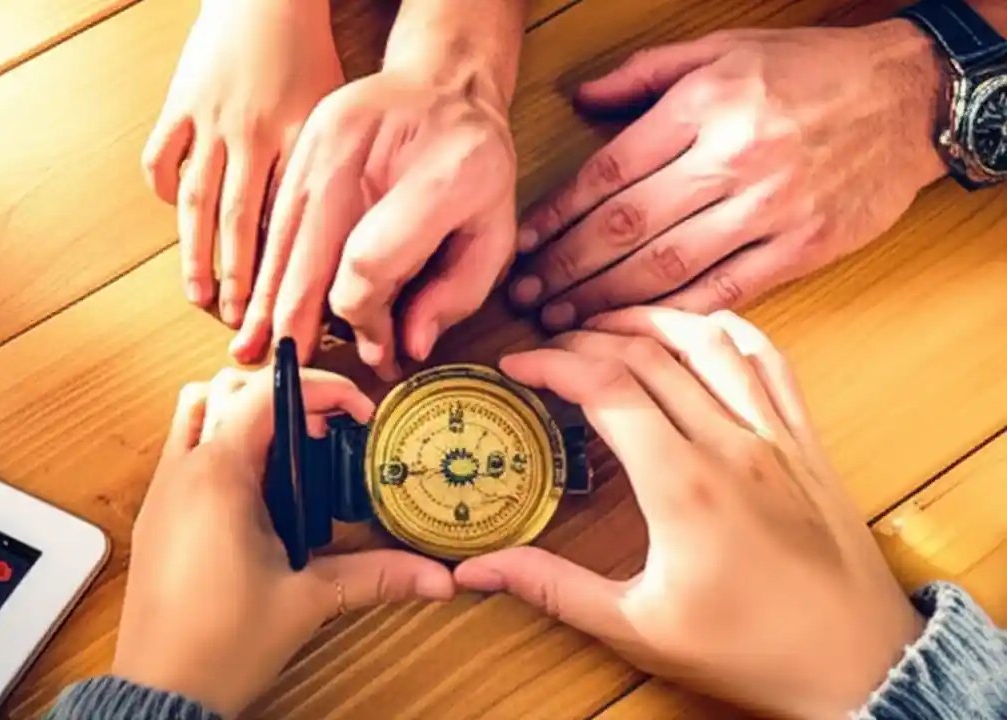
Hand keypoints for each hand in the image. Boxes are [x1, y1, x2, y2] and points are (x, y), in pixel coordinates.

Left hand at [112, 367, 454, 717]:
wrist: (161, 692)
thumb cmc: (220, 645)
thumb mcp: (307, 600)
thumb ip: (375, 576)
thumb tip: (437, 576)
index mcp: (218, 476)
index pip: (267, 393)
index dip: (320, 388)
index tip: (357, 411)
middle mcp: (183, 470)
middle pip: (226, 388)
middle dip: (283, 394)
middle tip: (326, 429)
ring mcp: (162, 490)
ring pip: (195, 411)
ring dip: (243, 412)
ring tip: (291, 451)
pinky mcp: (156, 514)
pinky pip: (183, 450)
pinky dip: (221, 443)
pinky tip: (258, 491)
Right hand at [142, 0, 343, 325]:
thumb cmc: (305, 53)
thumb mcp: (332, 111)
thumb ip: (326, 169)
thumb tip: (321, 237)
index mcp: (300, 136)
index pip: (290, 220)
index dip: (287, 273)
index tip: (288, 315)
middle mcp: (254, 133)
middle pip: (242, 222)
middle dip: (240, 281)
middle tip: (240, 325)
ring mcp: (211, 120)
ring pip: (198, 200)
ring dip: (198, 254)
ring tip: (200, 298)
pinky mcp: (180, 103)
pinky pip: (162, 158)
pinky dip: (164, 190)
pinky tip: (173, 219)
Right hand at [229, 69, 517, 378]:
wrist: (442, 85)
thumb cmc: (474, 165)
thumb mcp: (493, 231)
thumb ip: (456, 292)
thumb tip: (407, 345)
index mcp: (442, 169)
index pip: (372, 261)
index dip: (367, 316)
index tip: (379, 348)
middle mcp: (371, 148)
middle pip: (313, 249)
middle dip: (296, 317)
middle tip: (287, 366)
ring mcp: (324, 139)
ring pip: (283, 235)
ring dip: (270, 296)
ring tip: (255, 345)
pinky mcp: (299, 145)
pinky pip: (276, 216)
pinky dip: (268, 264)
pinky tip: (260, 302)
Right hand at [454, 307, 923, 717]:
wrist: (858, 663)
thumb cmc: (750, 651)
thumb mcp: (638, 627)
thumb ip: (552, 588)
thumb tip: (475, 569)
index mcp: (682, 485)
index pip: (606, 389)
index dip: (553, 365)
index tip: (516, 366)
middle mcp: (730, 444)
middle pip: (648, 356)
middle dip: (588, 340)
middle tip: (549, 348)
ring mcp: (775, 436)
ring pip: (709, 343)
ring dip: (652, 321)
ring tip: (609, 323)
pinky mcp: (806, 443)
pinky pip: (770, 362)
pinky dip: (729, 331)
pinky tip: (700, 328)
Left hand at [510, 21, 945, 330]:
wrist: (909, 96)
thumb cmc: (810, 69)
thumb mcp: (722, 47)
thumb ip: (644, 75)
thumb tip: (578, 98)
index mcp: (703, 109)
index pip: (607, 175)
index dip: (556, 217)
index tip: (523, 246)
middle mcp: (731, 161)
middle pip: (626, 228)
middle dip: (566, 267)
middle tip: (525, 297)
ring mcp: (768, 209)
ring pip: (667, 266)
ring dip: (604, 299)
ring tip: (561, 320)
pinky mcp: (801, 247)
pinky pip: (724, 290)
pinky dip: (673, 315)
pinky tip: (632, 331)